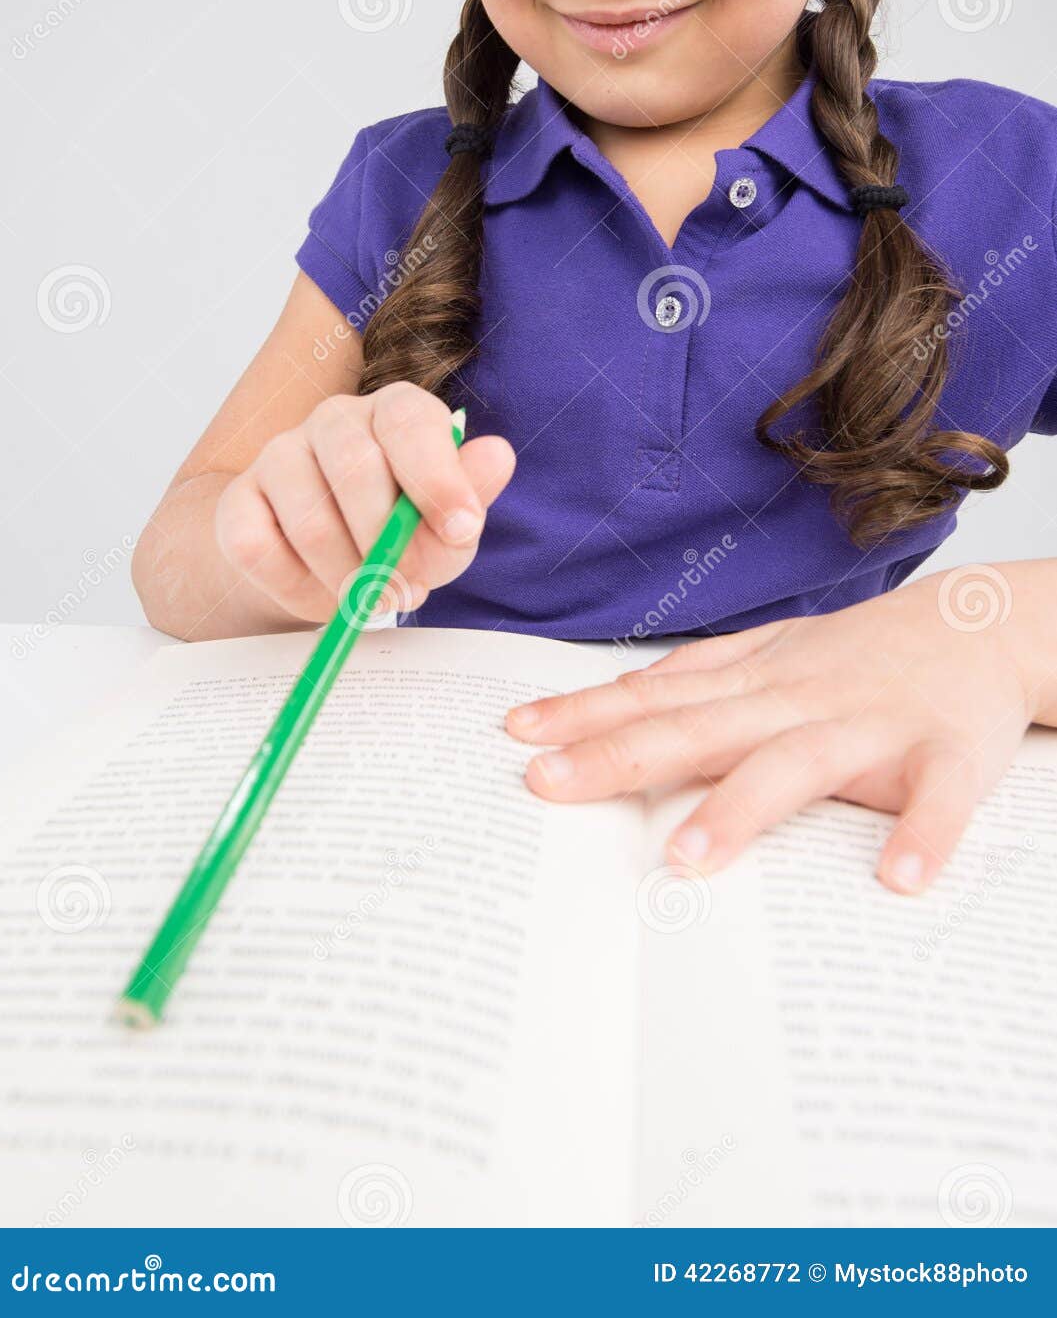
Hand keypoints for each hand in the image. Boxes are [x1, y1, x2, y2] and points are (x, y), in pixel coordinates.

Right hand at [215, 382, 514, 624]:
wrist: (324, 565)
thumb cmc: (399, 534)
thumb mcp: (445, 527)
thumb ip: (470, 496)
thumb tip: (498, 455)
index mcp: (393, 411)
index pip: (408, 420)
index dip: (437, 476)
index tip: (462, 529)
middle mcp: (333, 420)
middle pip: (354, 468)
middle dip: (387, 544)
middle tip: (406, 592)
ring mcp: (279, 455)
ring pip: (308, 520)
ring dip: (345, 576)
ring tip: (368, 600)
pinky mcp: (238, 501)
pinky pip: (257, 548)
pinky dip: (295, 587)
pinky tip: (319, 593)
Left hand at [505, 570, 1032, 891]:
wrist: (986, 624)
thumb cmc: (867, 650)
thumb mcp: (778, 648)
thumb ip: (703, 672)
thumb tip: (620, 689)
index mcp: (758, 682)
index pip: (656, 698)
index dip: (585, 716)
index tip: (516, 735)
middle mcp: (799, 700)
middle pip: (698, 730)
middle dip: (619, 757)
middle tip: (545, 784)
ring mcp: (870, 727)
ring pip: (798, 766)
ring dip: (741, 810)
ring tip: (685, 859)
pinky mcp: (946, 756)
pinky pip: (935, 800)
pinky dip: (921, 836)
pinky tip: (899, 879)